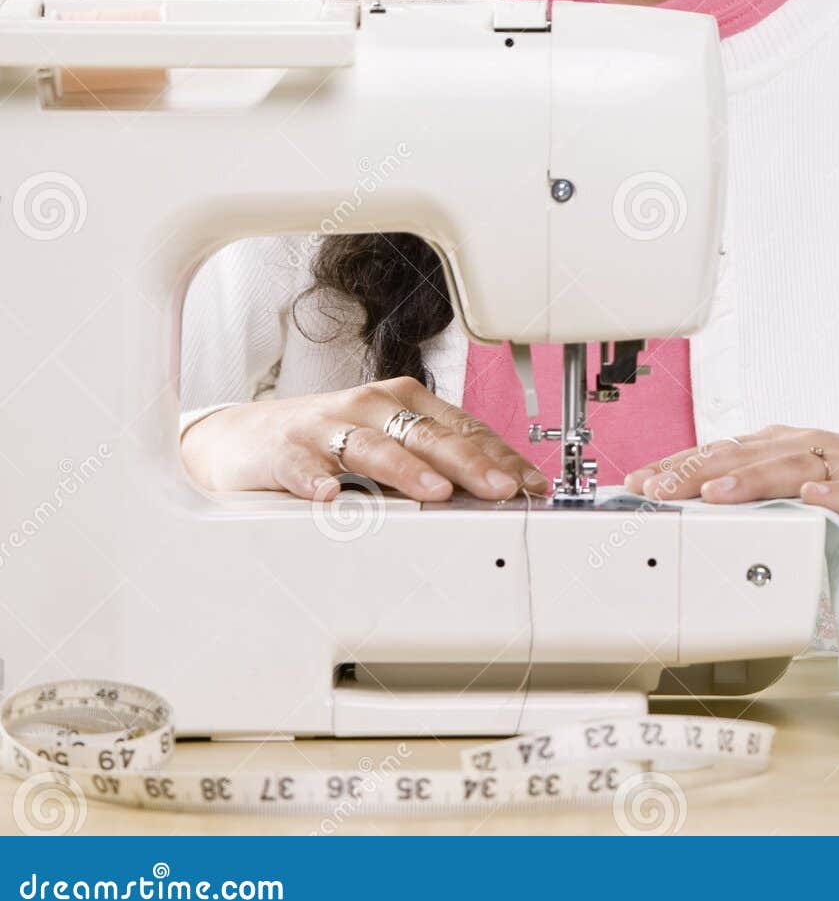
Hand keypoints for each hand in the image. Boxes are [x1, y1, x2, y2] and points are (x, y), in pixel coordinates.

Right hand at [179, 376, 548, 502]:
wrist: (244, 438)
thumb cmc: (327, 441)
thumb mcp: (389, 444)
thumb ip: (434, 461)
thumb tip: (495, 488)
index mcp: (404, 403)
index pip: (462, 430)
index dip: (500, 457)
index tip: (532, 484)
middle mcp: (371, 407)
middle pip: (428, 435)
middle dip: (469, 463)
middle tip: (501, 489)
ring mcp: (327, 426)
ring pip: (374, 446)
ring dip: (406, 470)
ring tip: (435, 492)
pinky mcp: (283, 449)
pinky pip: (302, 465)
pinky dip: (316, 480)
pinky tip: (330, 497)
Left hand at [621, 424, 838, 554]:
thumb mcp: (798, 493)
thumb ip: (756, 498)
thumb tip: (697, 513)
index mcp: (783, 447)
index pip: (720, 452)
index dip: (677, 466)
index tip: (636, 483)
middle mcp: (805, 447)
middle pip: (742, 455)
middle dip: (695, 472)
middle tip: (655, 491)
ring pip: (788, 467)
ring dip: (749, 479)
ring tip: (715, 494)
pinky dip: (831, 493)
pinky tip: (813, 498)